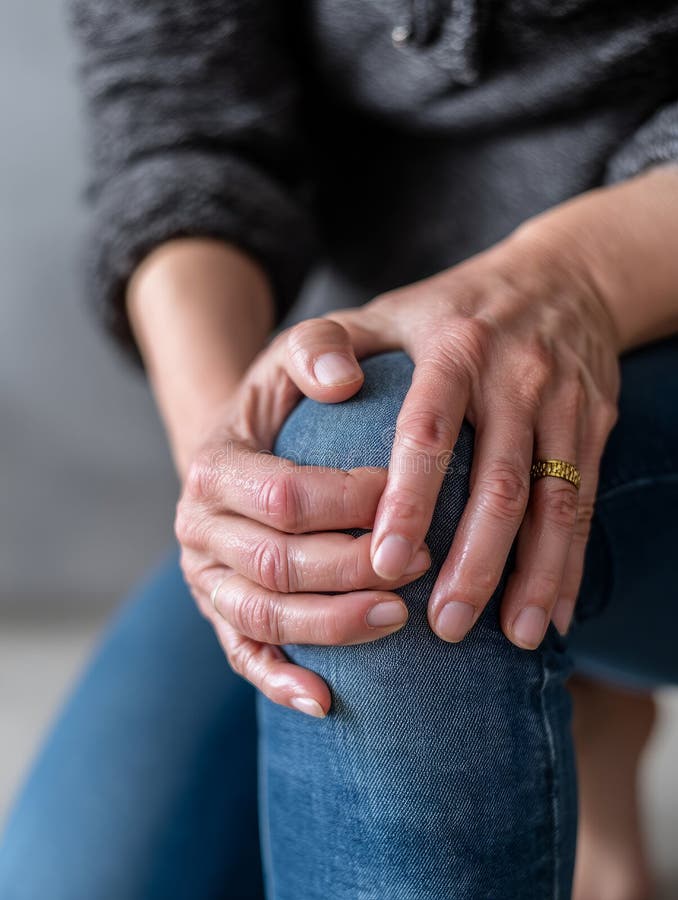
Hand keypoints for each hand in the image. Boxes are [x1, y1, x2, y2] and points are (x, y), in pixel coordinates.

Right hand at [175, 327, 430, 716]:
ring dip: (332, 625)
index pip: (285, 496)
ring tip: (399, 618)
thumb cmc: (285, 405)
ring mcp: (207, 577)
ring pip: (264, 616)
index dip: (348, 503)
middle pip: (277, 563)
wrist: (247, 448)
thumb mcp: (295, 358)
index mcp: (214, 465)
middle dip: (352, 568)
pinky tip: (327, 702)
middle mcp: (199, 527)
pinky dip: (281, 681)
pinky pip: (244, 656)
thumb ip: (318, 350)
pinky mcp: (221, 613)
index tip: (405, 498)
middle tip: (421, 564)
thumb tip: (345, 381)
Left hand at [279, 228, 620, 649]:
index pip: (428, 430)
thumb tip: (326, 388)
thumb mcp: (383, 308)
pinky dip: (574, 563)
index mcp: (454, 348)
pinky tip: (558, 614)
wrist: (562, 277)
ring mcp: (563, 403)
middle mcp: (515, 376)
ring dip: (536, 575)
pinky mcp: (595, 425)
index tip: (387, 562)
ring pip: (556, 502)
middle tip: (446, 627)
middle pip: (501, 482)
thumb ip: (326, 342)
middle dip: (477, 561)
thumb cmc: (448, 310)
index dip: (410, 499)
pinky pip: (587, 503)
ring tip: (517, 639)